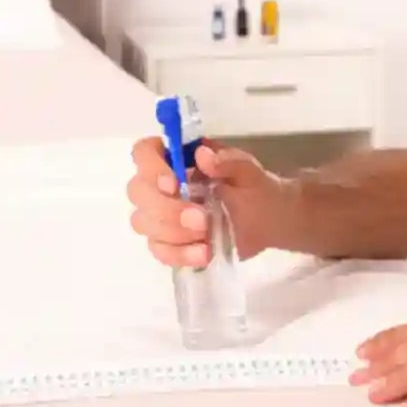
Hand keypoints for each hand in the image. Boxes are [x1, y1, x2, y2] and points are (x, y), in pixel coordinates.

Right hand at [126, 137, 283, 266]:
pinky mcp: (170, 243)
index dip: (151, 167)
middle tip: (200, 218)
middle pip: (138, 192)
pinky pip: (159, 250)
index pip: (144, 152)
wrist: (269, 221)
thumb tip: (204, 155)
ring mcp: (162, 216)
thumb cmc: (255, 189)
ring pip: (143, 223)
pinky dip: (178, 254)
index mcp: (178, 159)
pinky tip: (203, 253)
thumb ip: (230, 160)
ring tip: (206, 233)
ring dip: (172, 232)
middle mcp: (162, 185)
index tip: (174, 183)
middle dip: (166, 208)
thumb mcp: (251, 172)